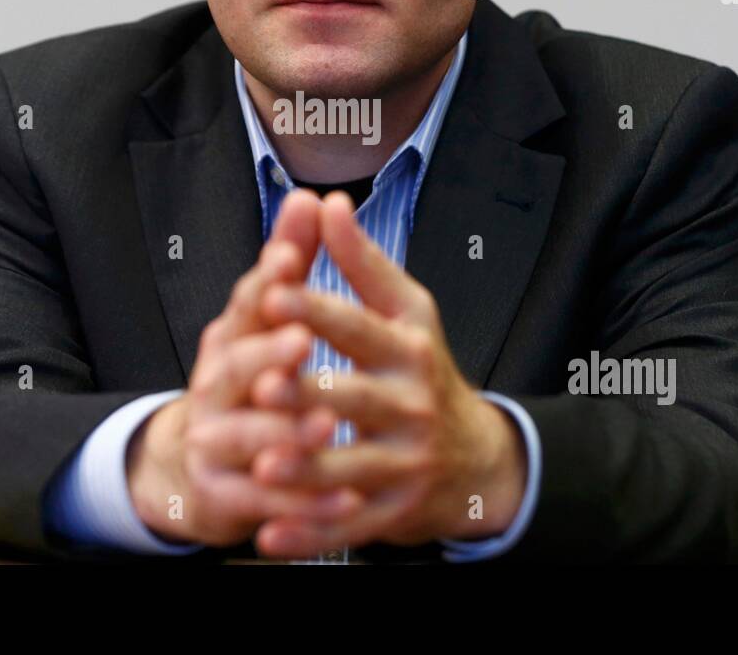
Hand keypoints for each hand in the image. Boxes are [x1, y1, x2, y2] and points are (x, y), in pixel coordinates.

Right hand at [127, 189, 363, 546]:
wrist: (197, 464)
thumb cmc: (249, 377)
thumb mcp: (266, 319)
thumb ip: (291, 260)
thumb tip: (312, 196)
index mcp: (230, 336)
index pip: (244, 301)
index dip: (266, 279)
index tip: (291, 256)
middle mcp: (214, 385)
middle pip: (234, 366)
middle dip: (268, 353)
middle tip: (302, 342)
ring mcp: (213, 440)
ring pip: (246, 436)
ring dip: (284, 429)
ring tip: (327, 422)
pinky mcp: (225, 493)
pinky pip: (264, 501)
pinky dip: (305, 505)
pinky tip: (346, 500)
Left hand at [247, 191, 527, 557]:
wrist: (479, 459)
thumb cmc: (423, 370)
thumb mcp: (405, 310)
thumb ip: (360, 261)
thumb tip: (327, 200)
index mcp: (407, 350)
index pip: (358, 327)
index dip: (317, 310)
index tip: (273, 293)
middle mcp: (412, 406)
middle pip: (354, 399)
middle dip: (306, 394)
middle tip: (258, 386)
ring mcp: (406, 463)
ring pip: (352, 468)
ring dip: (306, 470)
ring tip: (260, 467)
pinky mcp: (396, 512)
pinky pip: (350, 526)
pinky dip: (310, 536)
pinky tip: (270, 537)